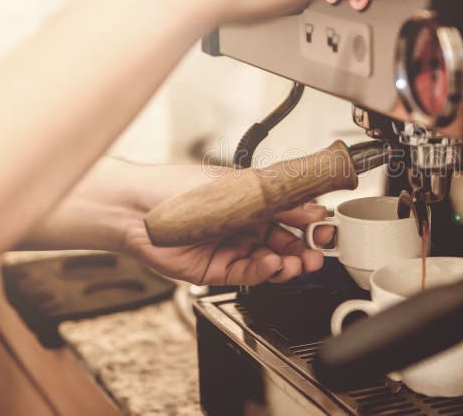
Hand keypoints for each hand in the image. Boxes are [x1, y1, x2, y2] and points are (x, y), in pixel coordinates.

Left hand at [25, 158, 334, 285]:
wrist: (136, 209)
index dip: (310, 223)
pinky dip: (262, 271)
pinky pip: (247, 274)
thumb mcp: (238, 188)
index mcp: (252, 202)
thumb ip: (276, 201)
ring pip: (268, 261)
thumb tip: (309, 204)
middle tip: (318, 254)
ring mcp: (230, 248)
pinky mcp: (216, 270)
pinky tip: (271, 265)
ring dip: (286, 263)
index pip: (290, 215)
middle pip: (283, 242)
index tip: (326, 227)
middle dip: (304, 249)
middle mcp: (243, 226)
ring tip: (296, 263)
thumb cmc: (178, 188)